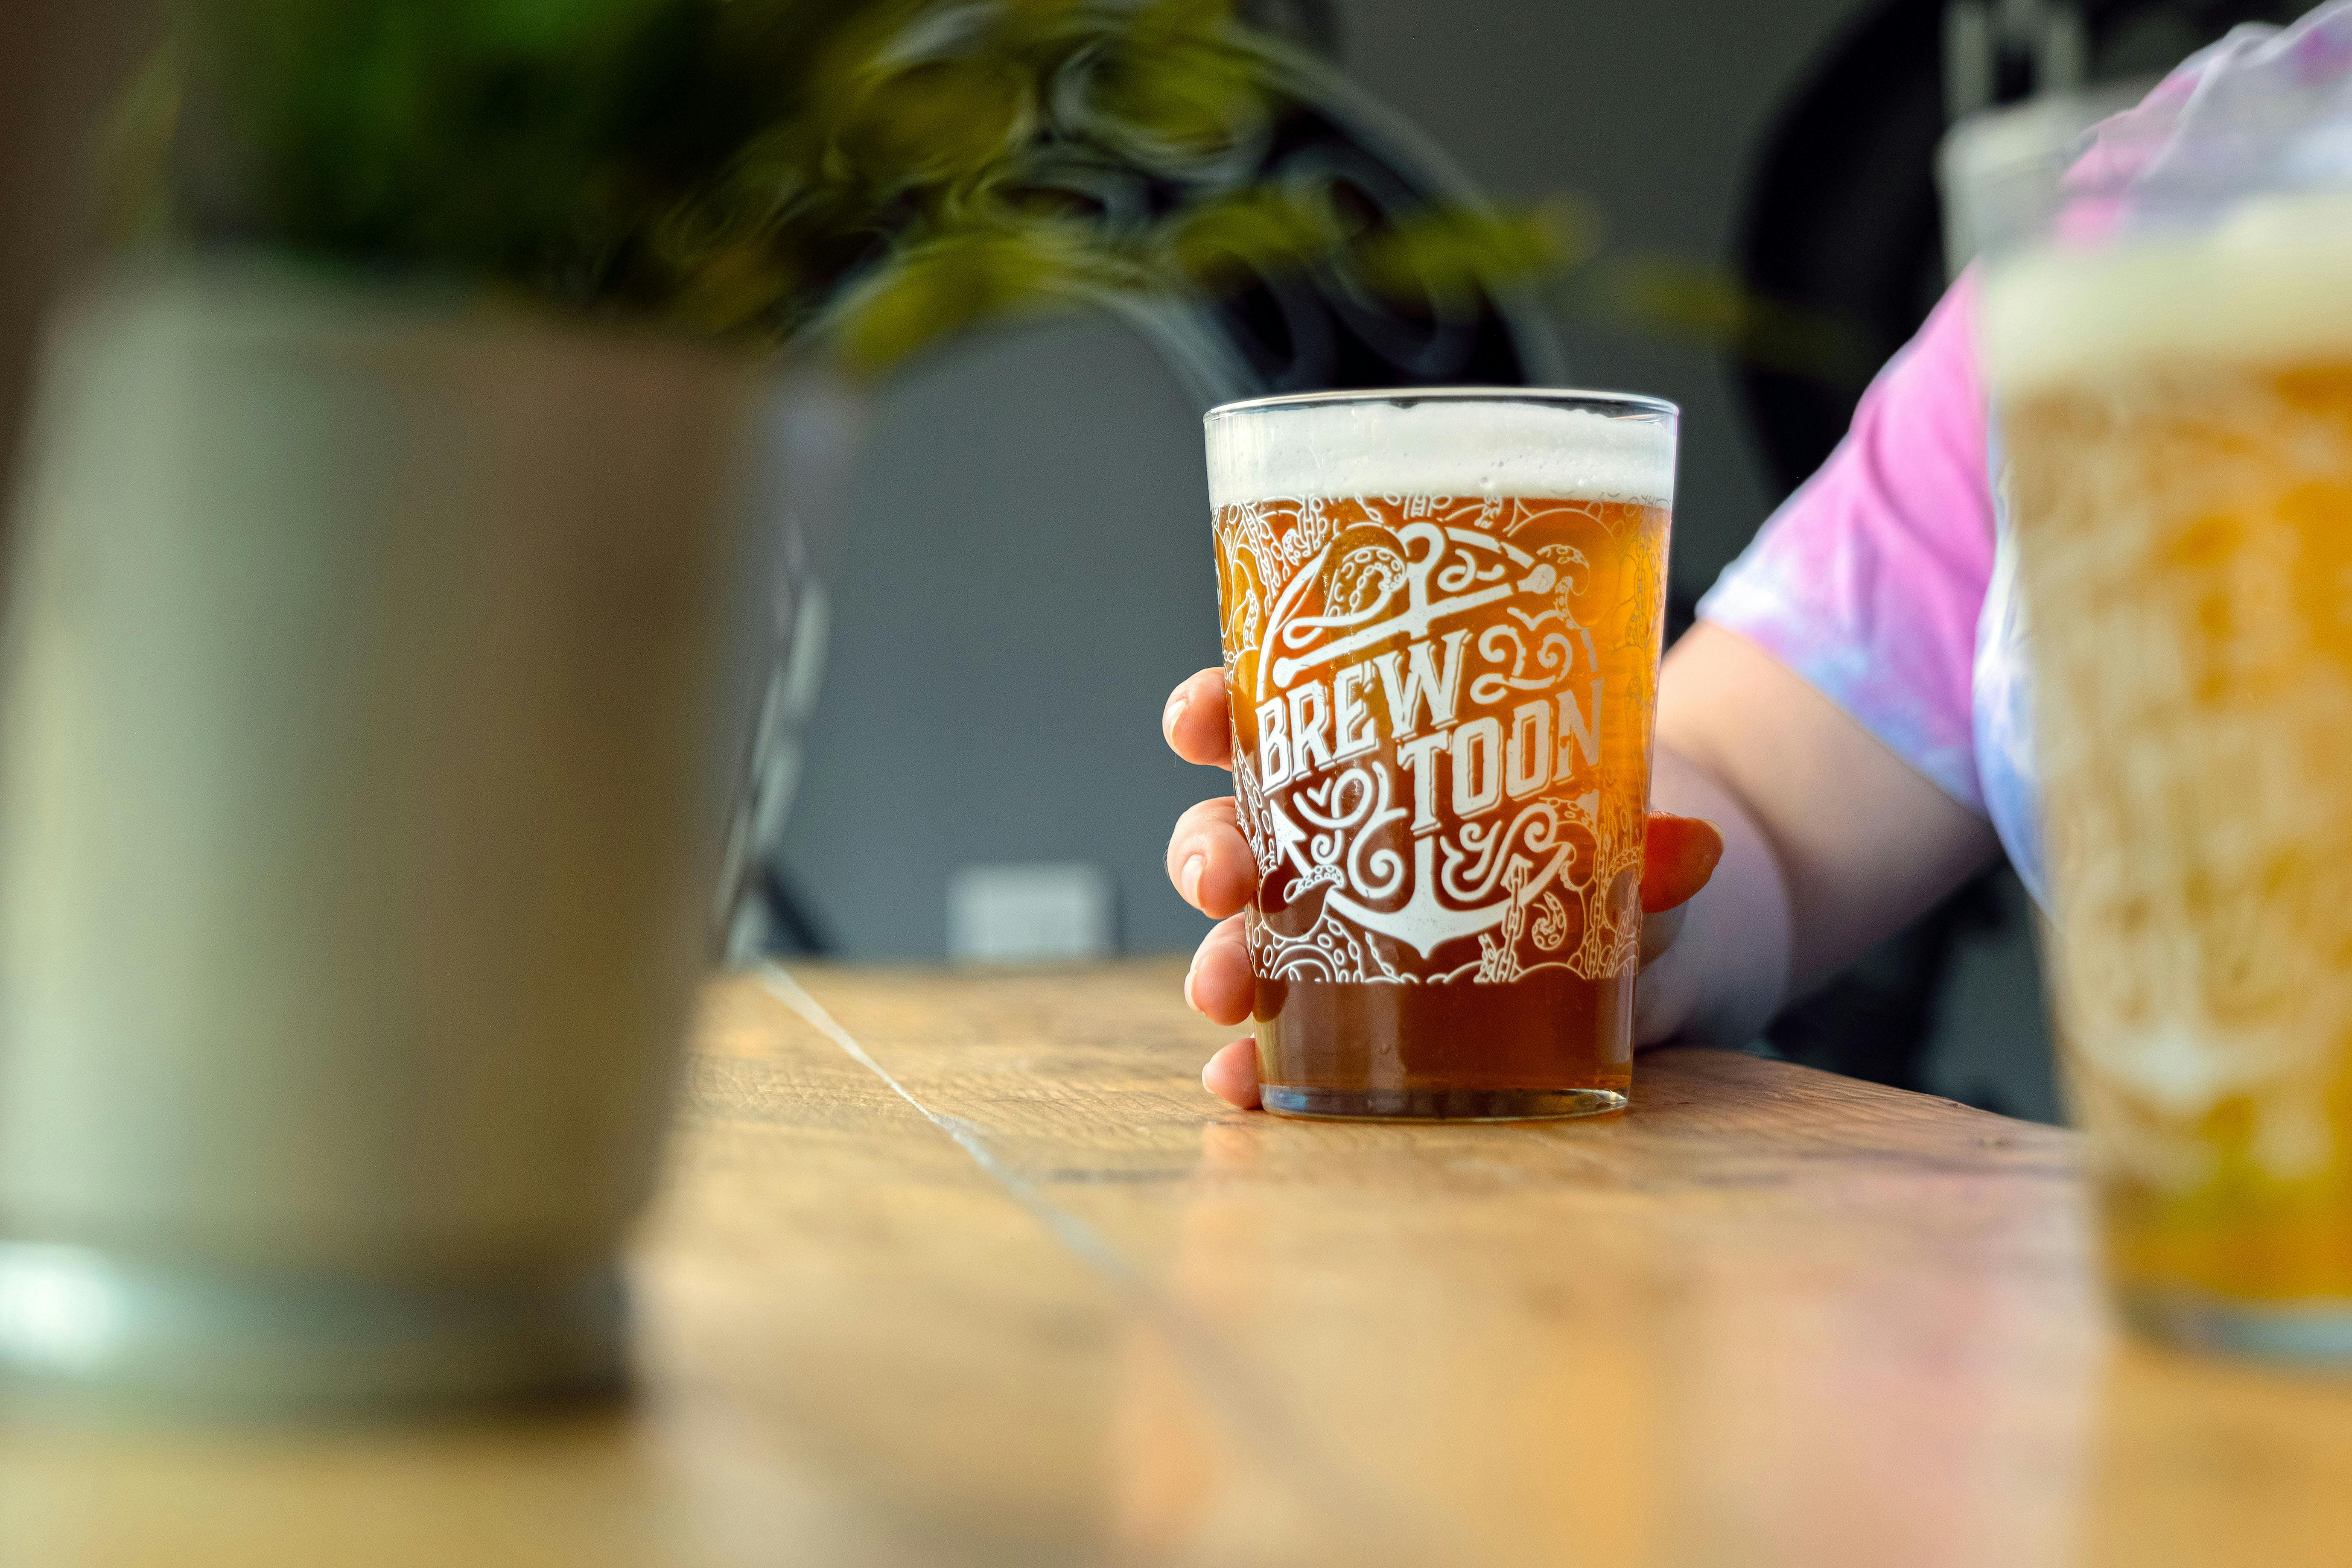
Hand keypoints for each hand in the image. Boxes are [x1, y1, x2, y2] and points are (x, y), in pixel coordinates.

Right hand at [1162, 667, 1725, 1109]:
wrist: (1654, 939)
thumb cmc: (1613, 846)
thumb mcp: (1629, 837)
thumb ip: (1645, 849)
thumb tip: (1693, 848)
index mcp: (1377, 759)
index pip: (1270, 716)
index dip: (1216, 712)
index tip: (1201, 721)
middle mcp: (1338, 841)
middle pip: (1237, 831)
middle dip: (1208, 852)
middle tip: (1222, 881)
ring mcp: (1340, 932)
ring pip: (1244, 934)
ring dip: (1219, 960)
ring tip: (1223, 992)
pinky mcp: (1361, 1016)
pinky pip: (1285, 1036)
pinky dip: (1253, 1060)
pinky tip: (1241, 1079)